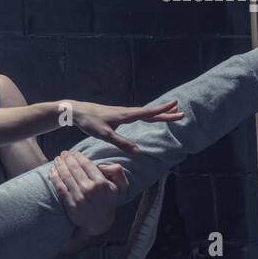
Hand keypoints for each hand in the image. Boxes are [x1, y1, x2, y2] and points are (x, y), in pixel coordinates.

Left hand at [47, 151, 127, 235]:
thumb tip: (101, 165)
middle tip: (63, 153)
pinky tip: (52, 171)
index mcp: (101, 183)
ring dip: (59, 165)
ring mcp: (79, 197)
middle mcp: (89, 189)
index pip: (86, 164)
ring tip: (57, 159)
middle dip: (67, 158)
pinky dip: (54, 177)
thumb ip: (117, 171)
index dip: (78, 156)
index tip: (74, 153)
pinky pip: (60, 187)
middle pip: (74, 168)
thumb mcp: (120, 187)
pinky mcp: (70, 204)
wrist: (99, 222)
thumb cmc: (108, 202)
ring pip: (65, 176)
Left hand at [66, 99, 183, 153]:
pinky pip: (138, 114)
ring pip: (144, 113)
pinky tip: (148, 116)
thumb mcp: (104, 135)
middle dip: (165, 113)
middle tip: (181, 112)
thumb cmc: (89, 122)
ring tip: (170, 112)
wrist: (77, 111)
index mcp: (125, 115)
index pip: (148, 113)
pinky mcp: (118, 115)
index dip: (162, 110)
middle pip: (150, 112)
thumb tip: (138, 152)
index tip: (176, 106)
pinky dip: (148, 114)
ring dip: (158, 112)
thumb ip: (121, 143)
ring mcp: (122, 113)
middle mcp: (126, 112)